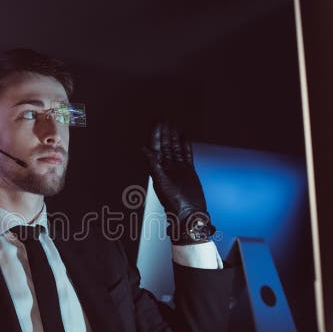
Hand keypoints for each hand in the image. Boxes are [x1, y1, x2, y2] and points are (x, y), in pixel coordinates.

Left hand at [142, 121, 214, 244]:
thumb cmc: (173, 202)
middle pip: (165, 145)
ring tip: (173, 124)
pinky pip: (186, 154)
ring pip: (175, 148)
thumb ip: (153, 165)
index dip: (155, 135)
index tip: (156, 123)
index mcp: (158, 169)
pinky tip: (185, 136)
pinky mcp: (189, 170)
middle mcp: (167, 167)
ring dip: (174, 136)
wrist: (189, 213)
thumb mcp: (161, 182)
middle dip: (164, 132)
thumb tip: (143, 149)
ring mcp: (178, 168)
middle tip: (164, 119)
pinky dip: (186, 144)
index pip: (156, 148)